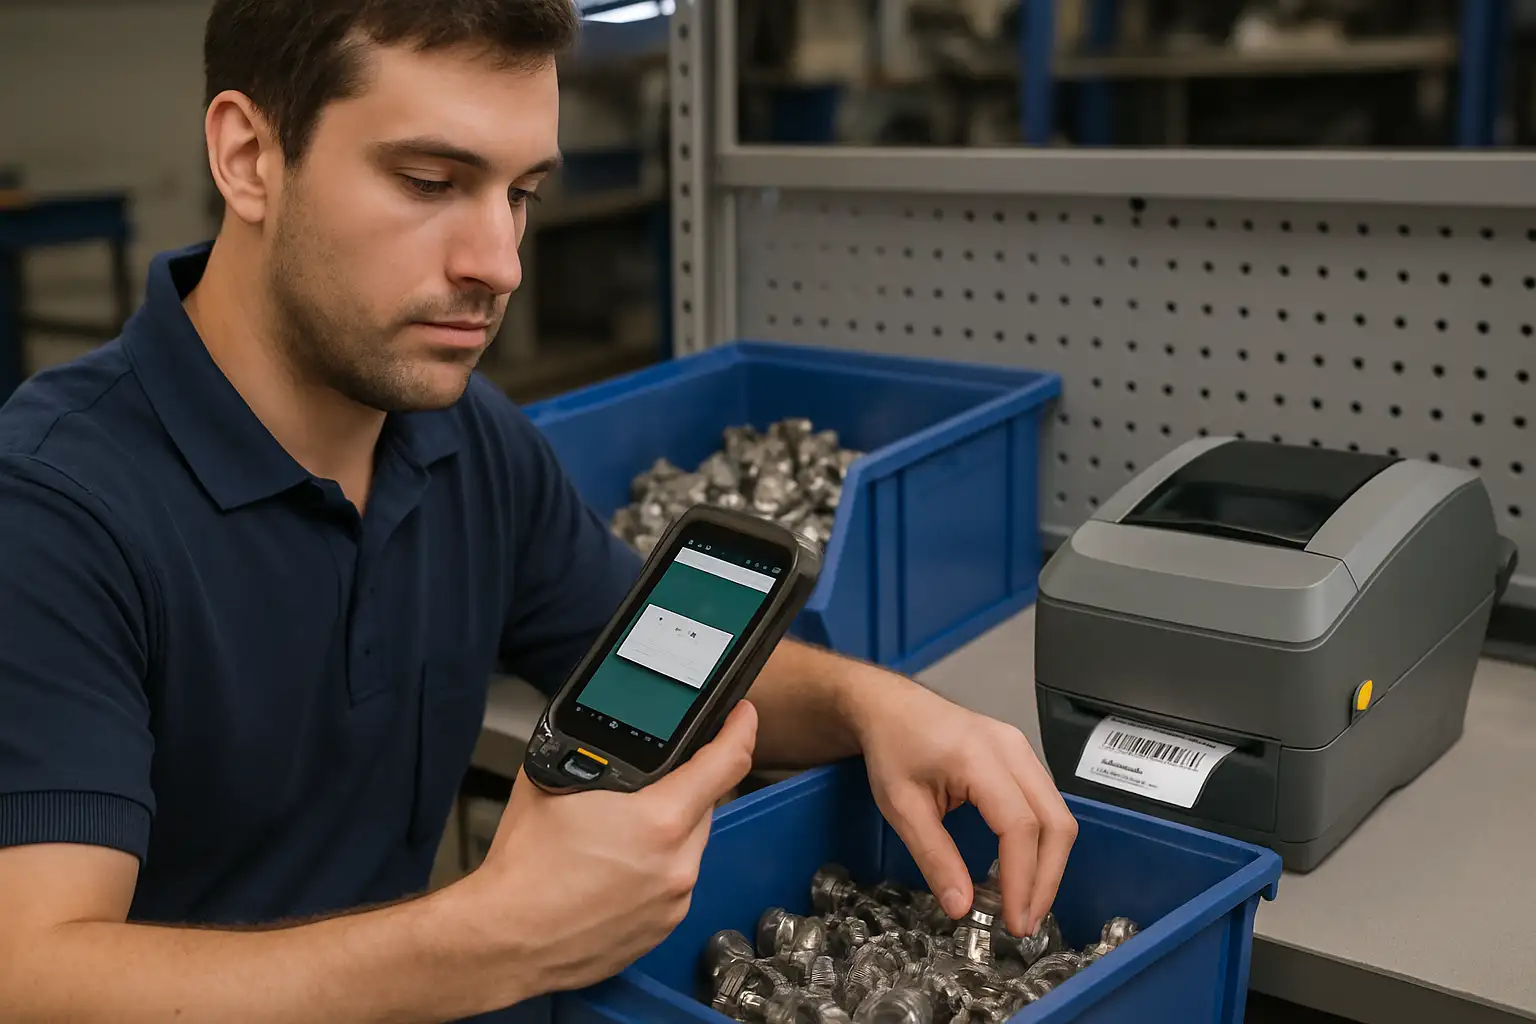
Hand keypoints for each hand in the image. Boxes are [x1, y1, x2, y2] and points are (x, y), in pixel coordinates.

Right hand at [453, 701, 757, 1003]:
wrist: (505, 938)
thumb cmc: (525, 867)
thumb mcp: (556, 780)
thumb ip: (598, 755)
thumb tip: (614, 737)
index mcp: (659, 820)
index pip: (726, 763)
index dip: (740, 730)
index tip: (743, 716)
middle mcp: (678, 863)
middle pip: (705, 804)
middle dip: (684, 787)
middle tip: (649, 783)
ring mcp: (673, 901)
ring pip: (690, 845)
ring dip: (669, 831)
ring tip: (620, 833)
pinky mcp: (663, 928)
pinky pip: (675, 882)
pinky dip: (657, 868)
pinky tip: (618, 869)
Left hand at [849, 676, 1076, 937]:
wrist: (891, 707)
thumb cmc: (892, 750)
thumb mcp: (901, 807)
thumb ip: (934, 856)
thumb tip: (962, 908)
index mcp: (978, 757)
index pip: (1019, 825)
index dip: (1022, 878)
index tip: (1012, 921)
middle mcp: (1013, 749)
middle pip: (1055, 822)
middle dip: (1046, 879)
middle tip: (1024, 923)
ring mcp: (1023, 749)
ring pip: (1058, 815)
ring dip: (1049, 865)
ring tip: (1024, 905)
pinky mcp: (1023, 757)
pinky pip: (1047, 805)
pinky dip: (1042, 844)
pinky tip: (1022, 872)